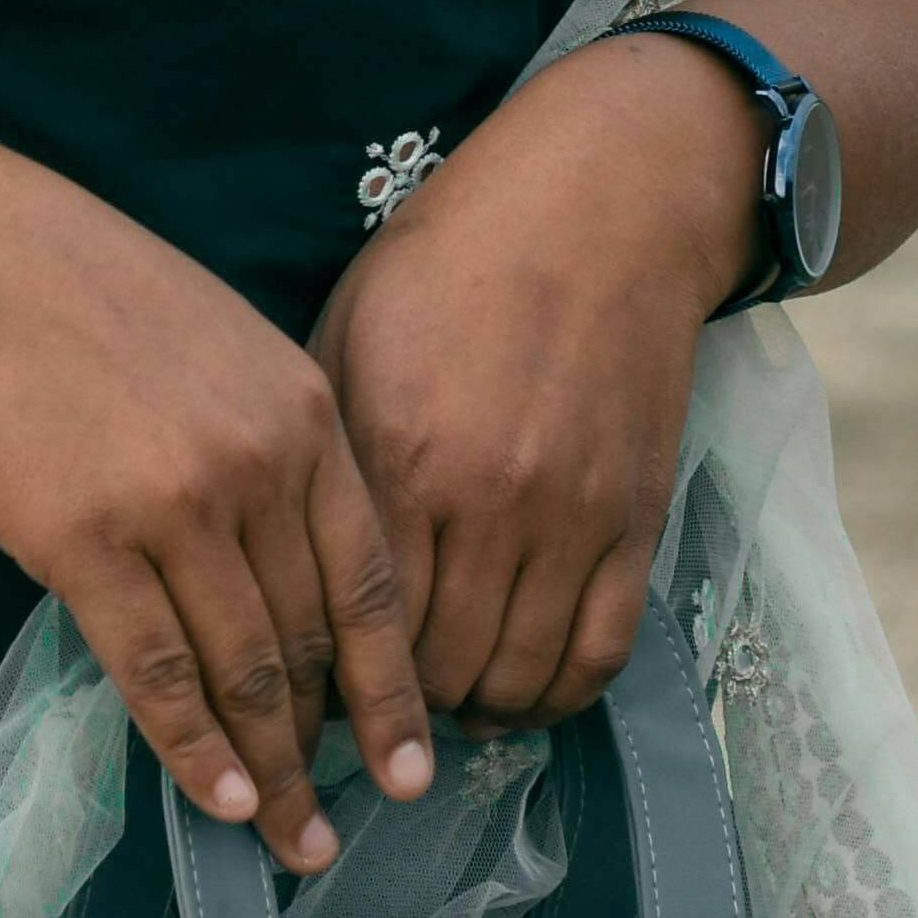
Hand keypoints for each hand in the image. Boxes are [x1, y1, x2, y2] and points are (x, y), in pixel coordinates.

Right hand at [0, 132, 433, 871]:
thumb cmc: (86, 298)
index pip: (371, 582)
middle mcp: (258, 466)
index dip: (394, 689)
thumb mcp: (222, 348)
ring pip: (243, 668)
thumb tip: (294, 574)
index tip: (413, 764)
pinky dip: (194, 747)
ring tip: (286, 838)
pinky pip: (155, 670)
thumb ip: (275, 448)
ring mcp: (174, 505)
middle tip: (343, 826)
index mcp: (304, 415)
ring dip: (269, 769)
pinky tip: (220, 798)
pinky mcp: (85, 541)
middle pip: (313, 639)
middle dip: (333, 748)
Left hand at [307, 38, 759, 725]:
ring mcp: (571, 517)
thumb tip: (280, 567)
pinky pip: (598, 653)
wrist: (599, 207)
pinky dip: (554, 697)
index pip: (351, 623)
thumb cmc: (450, 263)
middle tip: (366, 708)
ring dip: (470, 711)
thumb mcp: (348, 340)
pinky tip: (516, 695)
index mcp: (397, 455)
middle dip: (392, 707)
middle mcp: (487, 501)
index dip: (322, 677)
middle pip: (432, 668)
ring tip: (437, 705)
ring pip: (514, 676)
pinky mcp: (636, 520)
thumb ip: (322, 459)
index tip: (302, 690)